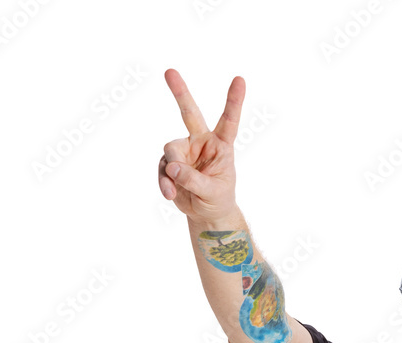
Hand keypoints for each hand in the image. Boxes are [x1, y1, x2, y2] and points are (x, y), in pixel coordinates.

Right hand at [158, 69, 243, 226]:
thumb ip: (194, 179)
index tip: (240, 79)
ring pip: (171, 151)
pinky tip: (170, 194)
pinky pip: (162, 168)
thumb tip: (173, 167)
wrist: (206, 212)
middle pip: (189, 113)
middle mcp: (201, 142)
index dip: (234, 101)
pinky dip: (164, 182)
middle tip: (169, 71)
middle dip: (180, 92)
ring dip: (172, 172)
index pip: (229, 121)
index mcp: (221, 145)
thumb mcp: (213, 192)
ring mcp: (184, 151)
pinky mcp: (169, 162)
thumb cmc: (218, 198)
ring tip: (176, 190)